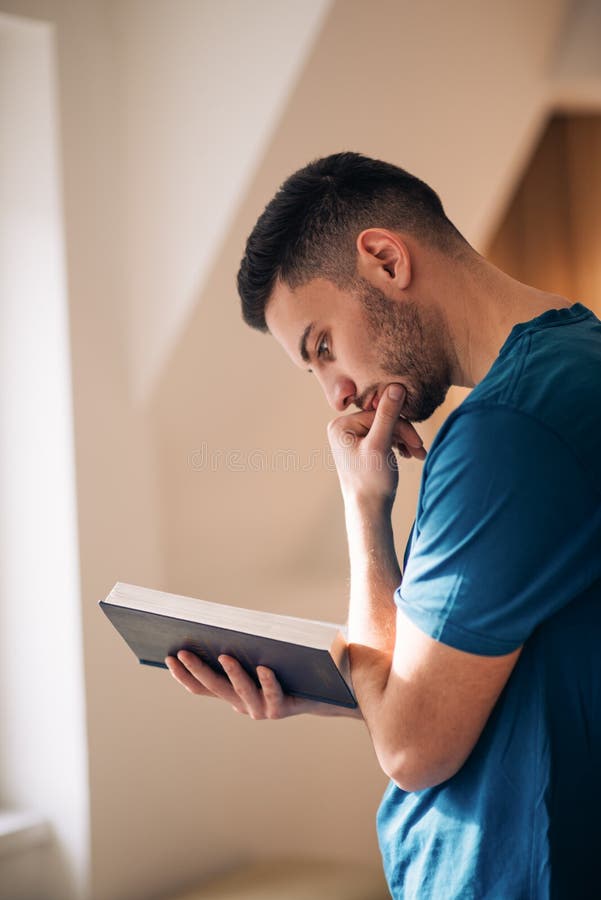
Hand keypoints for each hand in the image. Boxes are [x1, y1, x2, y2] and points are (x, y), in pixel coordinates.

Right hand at [165, 652, 360, 718]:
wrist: (335, 688)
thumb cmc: (296, 664)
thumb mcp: (264, 651)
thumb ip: (244, 646)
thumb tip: (218, 623)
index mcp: (235, 692)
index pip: (201, 687)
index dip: (182, 675)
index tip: (166, 655)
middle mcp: (244, 704)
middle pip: (214, 688)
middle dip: (196, 669)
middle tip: (181, 651)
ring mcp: (263, 709)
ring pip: (241, 693)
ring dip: (231, 674)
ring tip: (225, 654)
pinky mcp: (285, 709)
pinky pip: (273, 695)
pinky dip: (267, 682)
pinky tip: (265, 667)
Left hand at [327, 383, 425, 507]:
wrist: (369, 510)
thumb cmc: (371, 481)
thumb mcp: (380, 445)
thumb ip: (388, 416)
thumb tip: (396, 386)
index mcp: (340, 425)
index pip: (379, 414)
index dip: (401, 426)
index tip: (417, 443)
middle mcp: (343, 428)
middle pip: (383, 420)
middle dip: (404, 435)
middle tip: (420, 450)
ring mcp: (351, 437)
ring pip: (386, 429)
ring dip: (404, 440)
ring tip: (418, 455)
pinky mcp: (362, 446)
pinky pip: (384, 437)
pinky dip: (398, 445)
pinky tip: (409, 455)